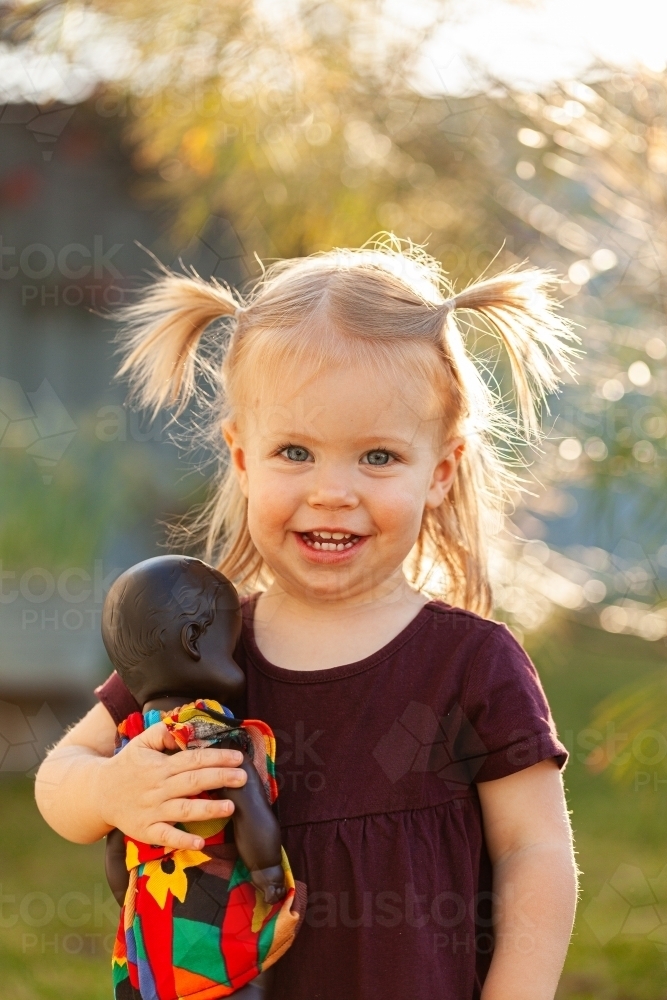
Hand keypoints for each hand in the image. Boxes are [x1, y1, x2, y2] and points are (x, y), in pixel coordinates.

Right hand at [96, 721, 247, 850]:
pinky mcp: (146, 830)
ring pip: (183, 809)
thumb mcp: (141, 743)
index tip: (237, 757)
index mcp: (160, 766)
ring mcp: (152, 811)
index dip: (216, 758)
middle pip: (193, 782)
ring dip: (208, 808)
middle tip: (243, 778)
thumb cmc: (126, 766)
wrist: (97, 794)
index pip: (192, 759)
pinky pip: (166, 836)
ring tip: (230, 807)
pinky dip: (183, 839)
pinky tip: (201, 842)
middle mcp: (158, 788)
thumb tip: (185, 730)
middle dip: (220, 778)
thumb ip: (163, 732)